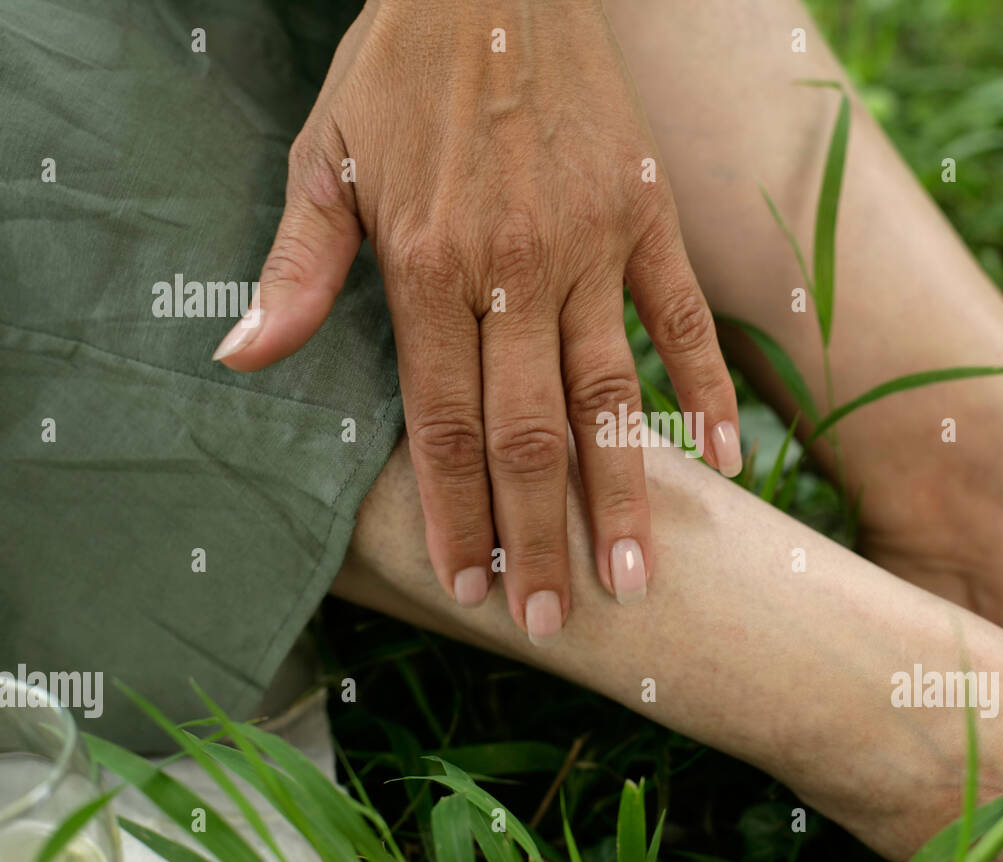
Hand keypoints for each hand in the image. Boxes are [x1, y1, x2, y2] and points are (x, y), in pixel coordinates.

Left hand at [213, 0, 740, 642]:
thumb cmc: (400, 68)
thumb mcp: (324, 157)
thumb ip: (296, 268)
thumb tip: (243, 358)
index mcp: (430, 266)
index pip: (447, 424)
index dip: (458, 515)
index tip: (470, 587)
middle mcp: (517, 272)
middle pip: (532, 434)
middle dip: (539, 537)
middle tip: (558, 619)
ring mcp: (593, 247)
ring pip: (612, 394)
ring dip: (626, 494)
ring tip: (641, 577)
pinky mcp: (647, 220)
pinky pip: (686, 320)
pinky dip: (705, 391)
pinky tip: (727, 462)